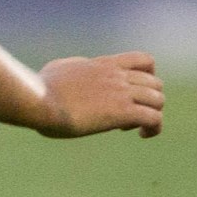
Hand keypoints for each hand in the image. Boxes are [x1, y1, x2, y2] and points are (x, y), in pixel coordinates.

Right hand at [34, 51, 163, 137]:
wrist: (38, 101)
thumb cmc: (39, 89)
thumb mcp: (58, 69)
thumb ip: (73, 68)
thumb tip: (71, 70)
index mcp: (104, 65)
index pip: (144, 61)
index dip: (148, 76)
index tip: (135, 92)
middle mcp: (117, 76)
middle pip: (156, 83)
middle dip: (150, 100)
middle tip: (132, 114)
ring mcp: (121, 93)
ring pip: (159, 100)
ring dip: (153, 114)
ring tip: (138, 127)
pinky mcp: (122, 112)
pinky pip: (154, 118)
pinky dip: (155, 128)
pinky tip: (143, 135)